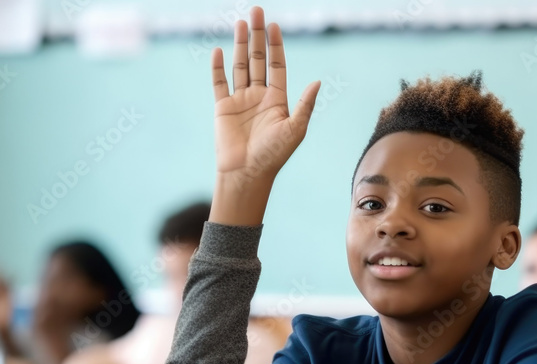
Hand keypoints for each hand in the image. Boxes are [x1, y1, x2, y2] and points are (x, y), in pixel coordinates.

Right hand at [210, 6, 320, 223]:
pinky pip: (220, 83)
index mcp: (278, 100)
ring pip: (240, 66)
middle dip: (257, 36)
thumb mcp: (295, 129)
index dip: (276, 45)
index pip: (277, 66)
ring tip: (241, 23)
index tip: (274, 25)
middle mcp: (259, 97)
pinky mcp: (222, 108)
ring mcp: (240, 101)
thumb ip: (305, 104)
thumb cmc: (273, 155)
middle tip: (256, 12)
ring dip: (241, 45)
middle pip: (258, 60)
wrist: (246, 174)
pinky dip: (218, 67)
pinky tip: (219, 50)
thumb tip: (317, 81)